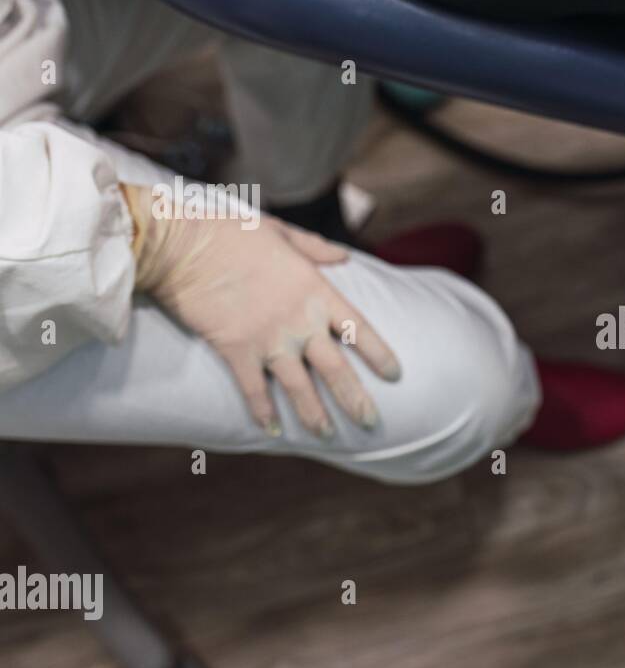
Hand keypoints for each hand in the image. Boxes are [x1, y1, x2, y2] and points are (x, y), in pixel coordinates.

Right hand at [122, 183, 399, 437]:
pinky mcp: (236, 350)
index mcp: (317, 292)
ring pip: (300, 387)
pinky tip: (272, 431)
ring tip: (327, 435)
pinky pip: (254, 390)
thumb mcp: (283, 233)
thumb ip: (316, 248)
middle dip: (356, 399)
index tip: (395, 375)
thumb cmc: (233, 233)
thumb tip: (344, 255)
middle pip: (337, 369)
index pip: (358, 329)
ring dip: (315, 415)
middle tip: (371, 422)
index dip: (380, 354)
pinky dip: (263, 413)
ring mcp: (269, 339)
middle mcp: (299, 321)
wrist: (185, 244)